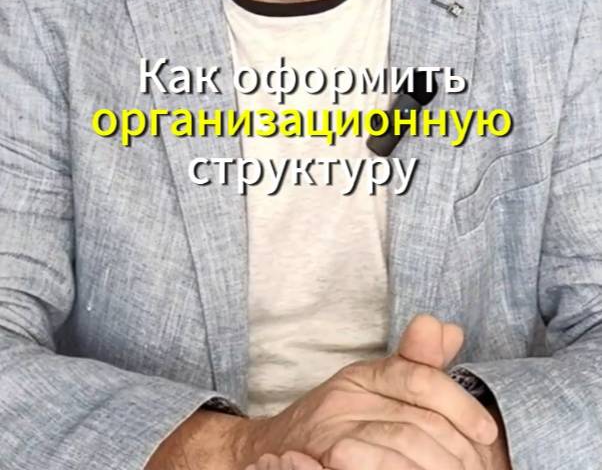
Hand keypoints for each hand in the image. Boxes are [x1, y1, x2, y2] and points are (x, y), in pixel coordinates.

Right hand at [238, 313, 500, 469]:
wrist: (261, 456)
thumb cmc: (330, 424)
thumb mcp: (373, 387)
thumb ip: (414, 362)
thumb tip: (450, 329)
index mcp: (362, 376)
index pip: (419, 380)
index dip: (458, 404)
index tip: (487, 432)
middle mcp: (343, 399)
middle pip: (413, 421)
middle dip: (453, 448)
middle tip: (477, 466)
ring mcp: (328, 434)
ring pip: (397, 449)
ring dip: (433, 466)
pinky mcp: (314, 461)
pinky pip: (366, 465)